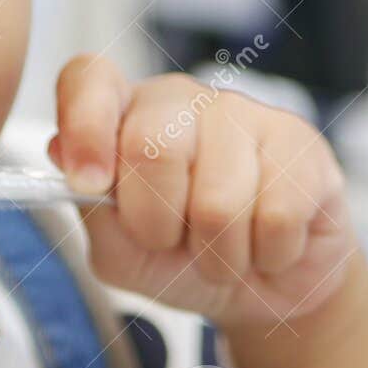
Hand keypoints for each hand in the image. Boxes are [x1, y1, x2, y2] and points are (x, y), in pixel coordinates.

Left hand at [51, 54, 355, 328]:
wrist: (266, 289)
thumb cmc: (186, 260)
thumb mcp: (123, 252)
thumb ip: (94, 211)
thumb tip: (65, 153)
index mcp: (126, 115)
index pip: (90, 79)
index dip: (85, 124)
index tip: (89, 181)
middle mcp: (182, 102)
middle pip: (151, 146)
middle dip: (157, 224)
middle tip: (174, 241)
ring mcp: (246, 114)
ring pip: (218, 200)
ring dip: (219, 255)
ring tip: (227, 249)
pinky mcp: (302, 144)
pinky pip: (277, 217)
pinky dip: (267, 255)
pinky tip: (268, 244)